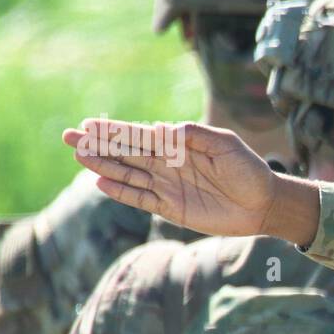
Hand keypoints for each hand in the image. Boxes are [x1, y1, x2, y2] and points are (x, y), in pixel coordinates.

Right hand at [62, 119, 319, 244]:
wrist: (264, 203)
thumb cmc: (248, 170)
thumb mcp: (225, 145)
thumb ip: (194, 135)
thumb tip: (162, 129)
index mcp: (179, 145)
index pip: (140, 136)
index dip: (114, 130)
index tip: (89, 125)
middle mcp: (168, 164)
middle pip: (125, 153)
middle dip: (98, 144)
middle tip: (70, 137)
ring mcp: (167, 186)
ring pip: (128, 174)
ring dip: (104, 165)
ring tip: (79, 156)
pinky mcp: (171, 208)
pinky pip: (141, 199)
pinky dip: (122, 191)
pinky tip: (101, 182)